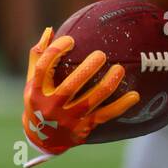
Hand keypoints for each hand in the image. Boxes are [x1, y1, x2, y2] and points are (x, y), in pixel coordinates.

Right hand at [22, 27, 139, 154]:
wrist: (43, 138)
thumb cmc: (39, 101)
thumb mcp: (32, 82)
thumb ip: (39, 56)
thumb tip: (50, 30)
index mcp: (36, 91)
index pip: (45, 68)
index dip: (57, 51)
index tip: (71, 40)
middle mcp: (52, 106)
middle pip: (70, 86)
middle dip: (87, 69)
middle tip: (101, 54)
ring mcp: (69, 119)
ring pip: (91, 101)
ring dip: (108, 84)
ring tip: (120, 68)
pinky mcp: (84, 127)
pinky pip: (106, 115)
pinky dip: (121, 106)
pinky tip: (135, 95)